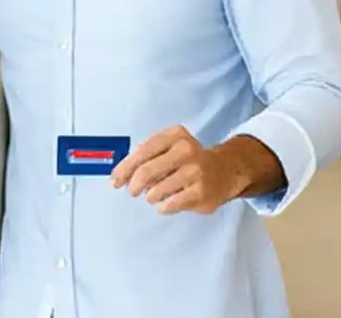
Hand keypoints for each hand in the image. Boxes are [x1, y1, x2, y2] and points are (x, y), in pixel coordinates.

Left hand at [110, 125, 246, 214]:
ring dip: (150, 196)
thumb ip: (146, 156)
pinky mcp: (201, 192)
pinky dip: (163, 206)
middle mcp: (186, 150)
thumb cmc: (188, 160)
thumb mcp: (170, 147)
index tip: (115, 180)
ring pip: (156, 190)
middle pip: (146, 171)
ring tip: (153, 196)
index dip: (124, 168)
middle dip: (133, 184)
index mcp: (174, 135)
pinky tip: (166, 203)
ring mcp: (195, 171)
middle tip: (132, 191)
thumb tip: (118, 176)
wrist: (225, 171)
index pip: (142, 152)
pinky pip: (170, 204)